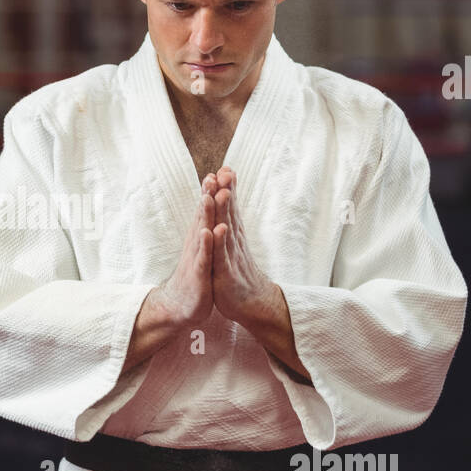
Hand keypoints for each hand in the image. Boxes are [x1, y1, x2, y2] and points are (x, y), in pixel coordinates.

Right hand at [149, 173, 216, 329]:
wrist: (183, 304)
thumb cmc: (195, 275)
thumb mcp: (203, 249)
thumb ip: (206, 227)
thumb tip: (209, 206)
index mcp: (200, 237)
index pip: (207, 211)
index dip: (213, 191)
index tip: (221, 171)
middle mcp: (196, 244)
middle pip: (202, 216)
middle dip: (208, 195)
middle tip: (213, 175)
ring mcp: (196, 258)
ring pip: (201, 232)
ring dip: (205, 215)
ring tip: (209, 197)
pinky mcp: (198, 275)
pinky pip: (202, 258)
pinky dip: (206, 245)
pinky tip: (209, 232)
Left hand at [210, 167, 272, 325]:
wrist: (252, 303)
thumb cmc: (239, 273)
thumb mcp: (233, 247)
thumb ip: (231, 225)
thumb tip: (230, 204)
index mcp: (232, 236)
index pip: (229, 208)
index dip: (227, 188)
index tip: (225, 167)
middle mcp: (233, 243)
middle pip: (229, 213)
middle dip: (227, 191)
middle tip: (226, 170)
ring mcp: (230, 257)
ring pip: (226, 230)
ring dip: (224, 211)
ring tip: (224, 192)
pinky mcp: (225, 274)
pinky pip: (221, 256)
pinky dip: (219, 243)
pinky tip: (218, 230)